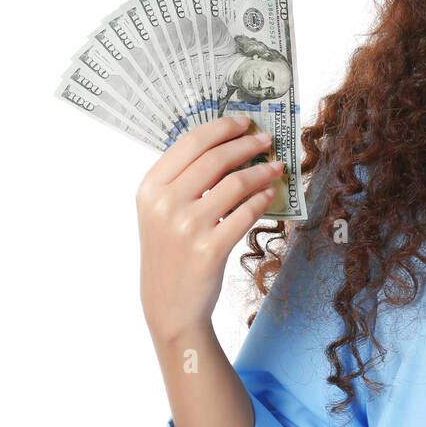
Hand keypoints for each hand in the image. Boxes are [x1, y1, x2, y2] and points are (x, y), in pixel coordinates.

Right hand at [136, 115, 286, 343]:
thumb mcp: (161, 212)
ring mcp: (187, 227)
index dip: (221, 127)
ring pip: (236, 183)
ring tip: (276, 167)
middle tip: (266, 139)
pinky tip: (270, 194)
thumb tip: (227, 143)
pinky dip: (263, 199)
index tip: (243, 121)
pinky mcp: (210, 248)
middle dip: (246, 144)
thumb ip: (184, 179)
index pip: (190, 143)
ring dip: (262, 171)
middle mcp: (164, 205)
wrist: (168, 305)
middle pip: (216, 158)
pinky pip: (246, 213)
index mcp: (149, 189)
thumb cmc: (170, 251)